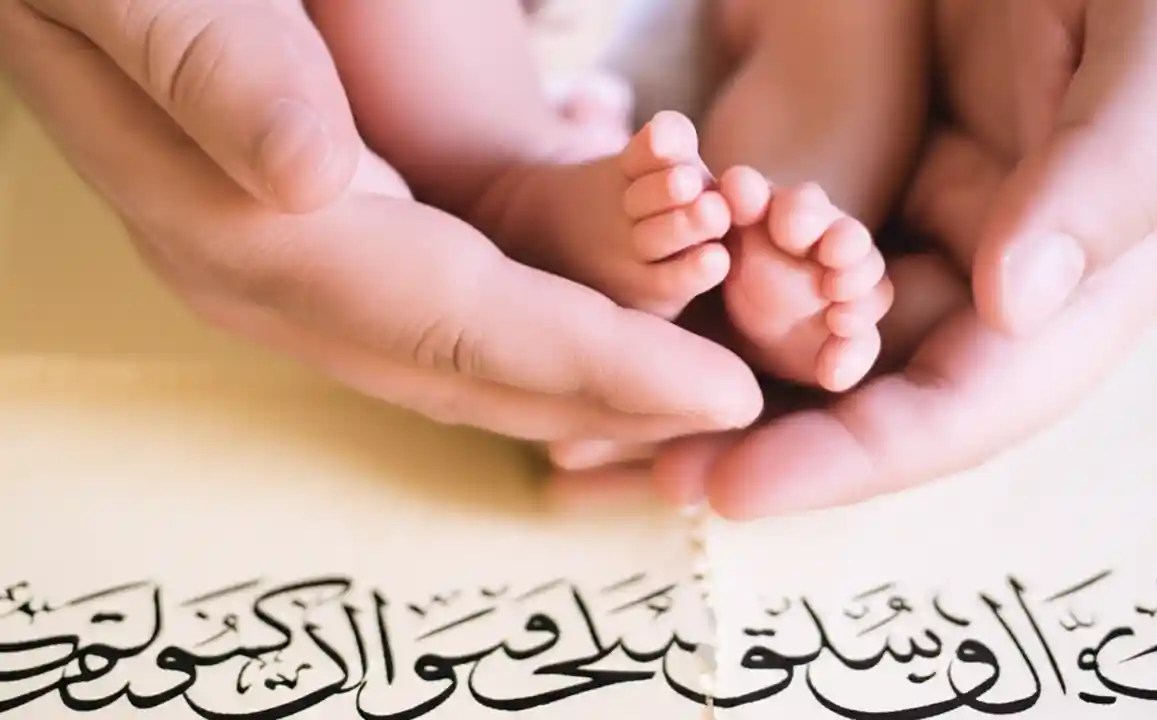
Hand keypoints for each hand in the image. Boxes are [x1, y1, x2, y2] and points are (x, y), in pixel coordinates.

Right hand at [0, 0, 762, 441]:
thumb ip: (222, 71)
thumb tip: (309, 181)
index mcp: (244, 228)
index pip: (457, 327)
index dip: (597, 366)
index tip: (718, 394)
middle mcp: (270, 281)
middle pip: (472, 376)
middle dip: (612, 402)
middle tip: (739, 407)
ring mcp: (287, 278)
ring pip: (459, 367)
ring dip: (582, 391)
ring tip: (694, 392)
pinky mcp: (311, 254)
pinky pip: (438, 330)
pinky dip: (533, 349)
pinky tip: (600, 347)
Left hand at [551, 0, 1156, 515]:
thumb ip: (1107, 182)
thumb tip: (1008, 307)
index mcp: (1087, 290)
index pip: (957, 411)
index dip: (844, 460)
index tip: (730, 489)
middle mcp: (1010, 279)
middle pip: (870, 389)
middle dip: (759, 430)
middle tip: (642, 461)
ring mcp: (950, 221)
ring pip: (823, 316)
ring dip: (734, 348)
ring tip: (631, 383)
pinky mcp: (903, 168)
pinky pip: (806, 233)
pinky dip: (743, 255)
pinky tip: (676, 274)